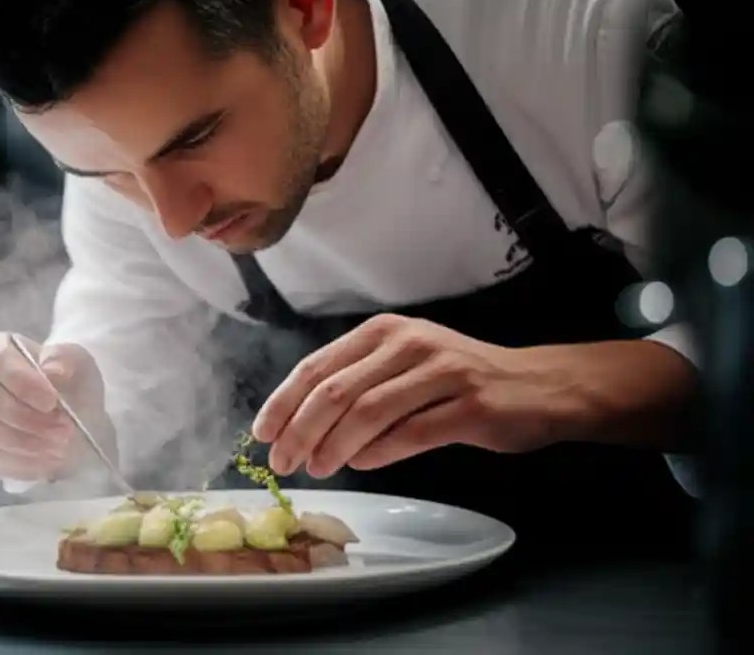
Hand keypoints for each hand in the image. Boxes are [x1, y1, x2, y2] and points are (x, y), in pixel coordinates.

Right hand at [0, 332, 112, 482]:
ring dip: (22, 442)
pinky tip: (47, 463)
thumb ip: (65, 359)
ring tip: (58, 448)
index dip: (23, 381)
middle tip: (63, 430)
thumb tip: (51, 371)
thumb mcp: (78, 364)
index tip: (52, 401)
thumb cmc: (70, 383)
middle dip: (26, 417)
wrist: (73, 419)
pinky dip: (20, 463)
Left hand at [251, 314, 569, 477]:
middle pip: (336, 391)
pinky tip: (360, 464)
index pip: (317, 366)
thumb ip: (356, 388)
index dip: (284, 402)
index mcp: (384, 332)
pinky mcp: (471, 406)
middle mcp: (409, 343)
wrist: (540, 386)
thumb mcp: (403, 367)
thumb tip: (301, 429)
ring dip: (333, 446)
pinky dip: (378, 453)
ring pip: (368, 413)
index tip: (262, 434)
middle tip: (283, 463)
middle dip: (300, 431)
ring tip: (317, 469)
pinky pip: (411, 434)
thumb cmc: (460, 380)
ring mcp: (442, 372)